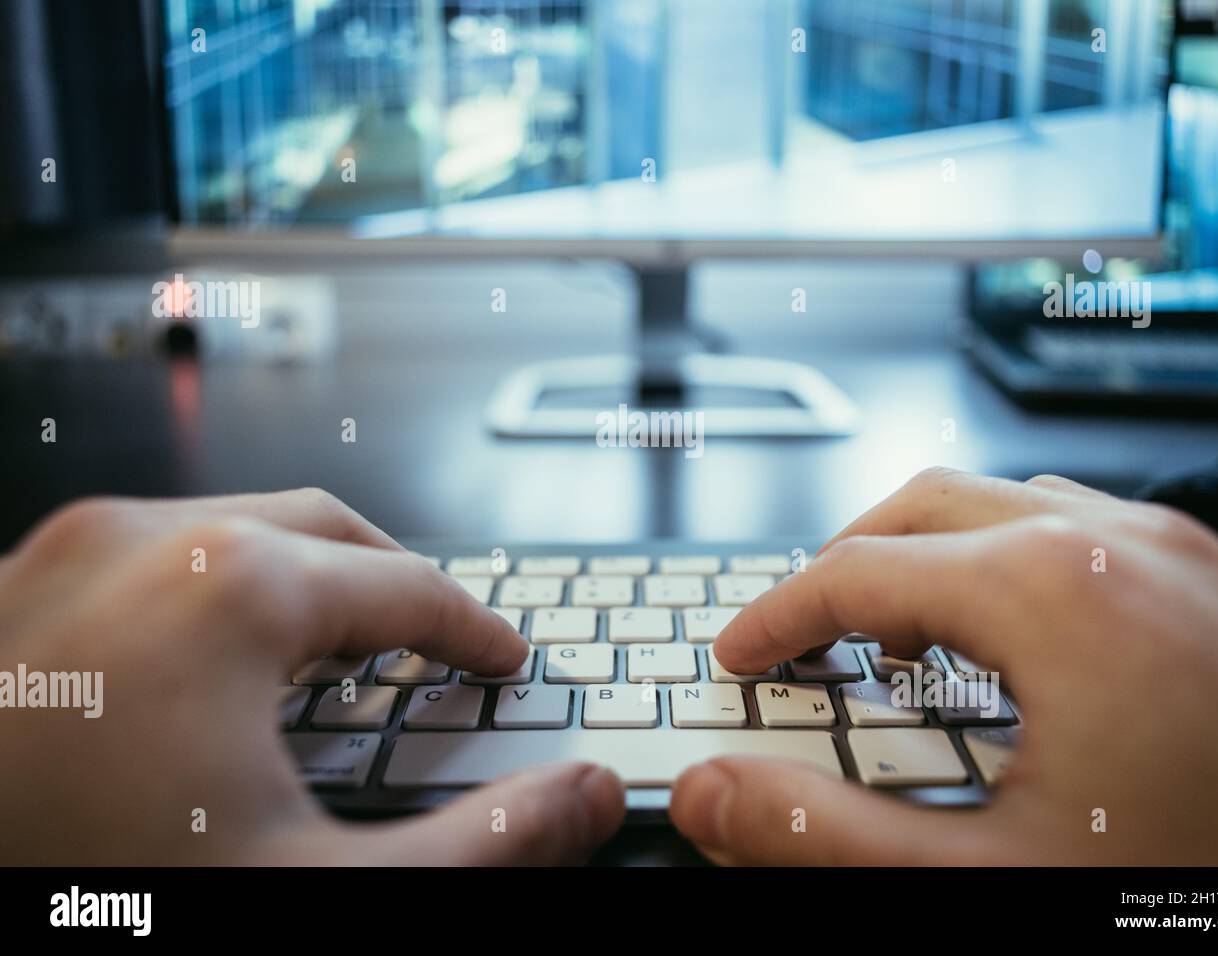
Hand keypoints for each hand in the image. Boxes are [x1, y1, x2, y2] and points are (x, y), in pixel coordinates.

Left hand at [0, 490, 623, 863]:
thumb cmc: (95, 897)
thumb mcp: (317, 891)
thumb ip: (483, 842)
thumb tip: (583, 797)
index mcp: (228, 592)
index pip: (406, 588)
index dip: (473, 630)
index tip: (498, 658)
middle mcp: (137, 544)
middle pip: (325, 528)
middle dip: (395, 582)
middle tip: (439, 640)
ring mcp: (58, 559)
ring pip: (228, 528)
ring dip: (300, 579)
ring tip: (334, 648)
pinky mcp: (9, 594)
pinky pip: (141, 557)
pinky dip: (207, 592)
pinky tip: (213, 666)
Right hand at [670, 468, 1217, 864]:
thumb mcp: (1000, 880)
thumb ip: (831, 840)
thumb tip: (717, 799)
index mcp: (1052, 595)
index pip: (858, 573)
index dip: (778, 616)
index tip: (744, 656)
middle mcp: (1121, 545)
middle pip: (924, 505)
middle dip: (843, 562)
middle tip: (801, 634)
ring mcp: (1184, 553)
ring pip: (1009, 505)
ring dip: (930, 554)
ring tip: (899, 636)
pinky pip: (1087, 529)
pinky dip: (1011, 562)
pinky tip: (1021, 644)